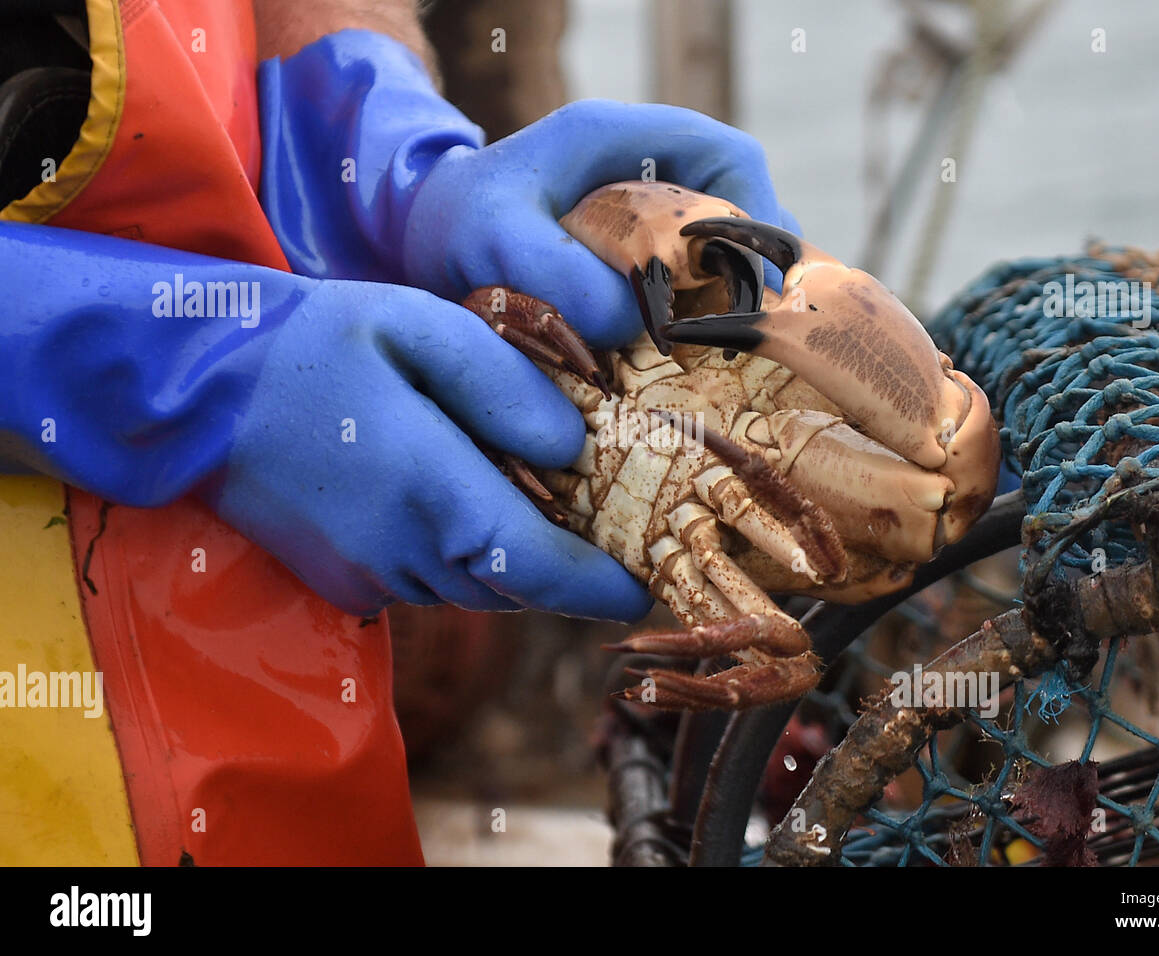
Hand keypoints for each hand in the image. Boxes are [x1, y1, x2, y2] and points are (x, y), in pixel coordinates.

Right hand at [0, 222, 651, 619]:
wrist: (200, 389)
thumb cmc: (318, 342)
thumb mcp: (420, 327)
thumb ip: (503, 384)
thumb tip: (570, 447)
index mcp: (429, 490)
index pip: (537, 566)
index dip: (598, 587)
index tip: (645, 589)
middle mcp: (402, 552)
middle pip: (513, 586)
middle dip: (569, 576)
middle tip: (619, 544)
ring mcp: (369, 573)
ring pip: (475, 590)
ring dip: (521, 569)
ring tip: (561, 525)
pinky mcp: (346, 578)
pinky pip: (433, 583)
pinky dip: (472, 561)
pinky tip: (480, 511)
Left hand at [404, 99, 794, 347]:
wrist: (418, 237)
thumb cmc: (453, 224)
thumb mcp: (491, 239)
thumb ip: (556, 272)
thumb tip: (631, 317)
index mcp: (614, 138)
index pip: (724, 156)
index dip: (760, 215)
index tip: (767, 283)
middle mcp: (641, 170)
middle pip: (737, 211)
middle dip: (754, 272)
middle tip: (756, 335)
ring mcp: (643, 215)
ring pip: (718, 254)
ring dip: (728, 303)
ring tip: (730, 355)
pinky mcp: (635, 257)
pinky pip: (690, 285)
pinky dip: (698, 321)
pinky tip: (692, 361)